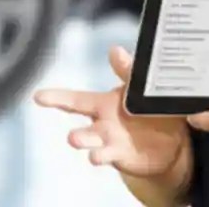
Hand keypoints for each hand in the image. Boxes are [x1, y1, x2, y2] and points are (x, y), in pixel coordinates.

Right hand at [33, 45, 189, 178]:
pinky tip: (97, 156)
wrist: (170, 138)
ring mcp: (109, 143)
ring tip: (81, 145)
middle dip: (77, 135)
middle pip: (82, 131)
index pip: (75, 100)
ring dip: (87, 145)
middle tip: (71, 137)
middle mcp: (102, 125)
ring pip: (94, 145)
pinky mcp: (121, 157)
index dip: (56, 98)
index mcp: (103, 104)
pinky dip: (102, 156)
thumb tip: (115, 50)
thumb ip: (127, 70)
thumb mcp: (138, 86)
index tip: (37, 96)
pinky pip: (109, 156)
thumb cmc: (146, 107)